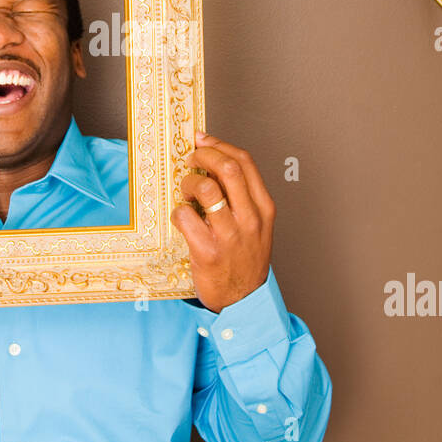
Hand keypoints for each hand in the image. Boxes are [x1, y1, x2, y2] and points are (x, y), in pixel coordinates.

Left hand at [170, 129, 274, 313]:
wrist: (244, 302)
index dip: (220, 144)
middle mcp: (250, 219)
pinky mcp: (208, 252)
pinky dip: (178, 211)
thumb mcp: (257, 226)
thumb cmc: (246, 261)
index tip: (203, 140)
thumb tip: (215, 165)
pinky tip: (181, 217)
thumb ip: (243, 198)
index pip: (245, 162)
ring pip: (207, 189)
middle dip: (203, 155)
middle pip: (227, 168)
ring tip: (186, 191)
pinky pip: (186, 217)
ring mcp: (230, 236)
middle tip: (190, 159)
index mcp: (263, 209)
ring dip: (189, 183)